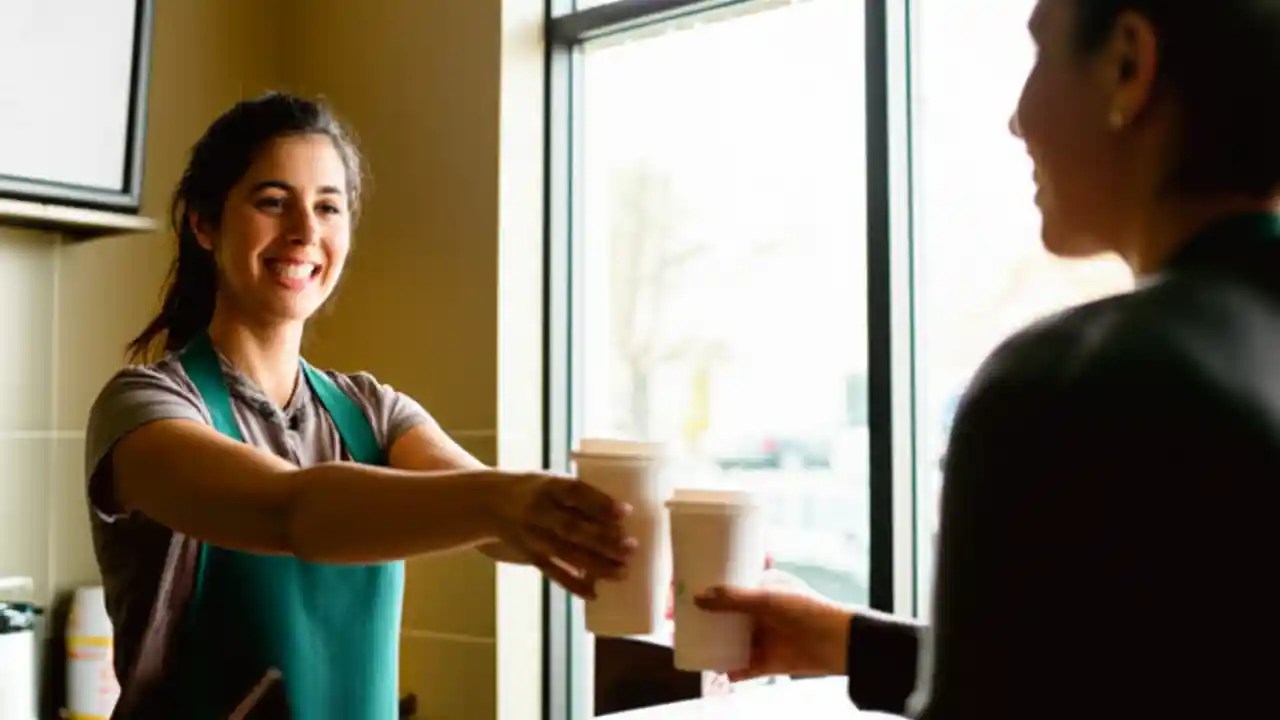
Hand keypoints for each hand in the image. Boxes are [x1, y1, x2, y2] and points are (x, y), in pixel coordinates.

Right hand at [494, 471, 634, 598]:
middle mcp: (539, 511)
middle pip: (573, 528)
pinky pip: (552, 571)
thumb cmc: (533, 490)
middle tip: (632, 548)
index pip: (577, 493)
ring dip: (596, 565)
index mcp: (548, 486)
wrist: (486, 503)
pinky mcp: (530, 554)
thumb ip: (578, 496)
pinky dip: (573, 584)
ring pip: (566, 553)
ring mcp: (532, 535)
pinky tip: (594, 593)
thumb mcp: (550, 481)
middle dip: (603, 540)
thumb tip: (619, 517)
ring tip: (622, 573)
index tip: (626, 513)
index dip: (601, 503)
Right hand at [695, 573, 851, 681]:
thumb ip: (733, 600)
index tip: (685, 589)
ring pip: (732, 642)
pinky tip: (717, 670)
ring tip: (690, 646)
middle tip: (678, 620)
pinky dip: (731, 670)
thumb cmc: (808, 611)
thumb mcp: (767, 598)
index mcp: (764, 588)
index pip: (730, 584)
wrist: (837, 643)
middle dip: (704, 618)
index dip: (708, 587)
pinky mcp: (769, 662)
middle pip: (726, 616)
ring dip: (714, 645)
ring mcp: (764, 637)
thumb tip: (699, 598)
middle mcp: (761, 613)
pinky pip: (744, 667)